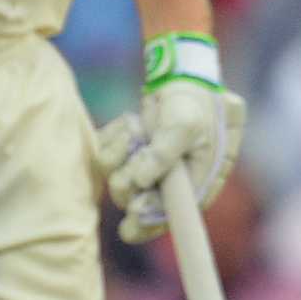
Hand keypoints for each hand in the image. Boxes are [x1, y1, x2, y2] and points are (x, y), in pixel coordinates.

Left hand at [94, 79, 245, 242]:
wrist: (184, 78)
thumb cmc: (195, 104)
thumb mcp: (185, 127)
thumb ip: (164, 155)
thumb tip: (140, 181)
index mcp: (193, 187)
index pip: (168, 219)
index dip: (148, 221)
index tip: (135, 209)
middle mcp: (168, 185)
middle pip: (135, 204)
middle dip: (129, 183)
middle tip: (135, 157)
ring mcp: (145, 170)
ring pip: (117, 181)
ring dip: (120, 156)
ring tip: (135, 130)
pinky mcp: (127, 155)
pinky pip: (106, 159)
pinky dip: (112, 141)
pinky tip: (128, 123)